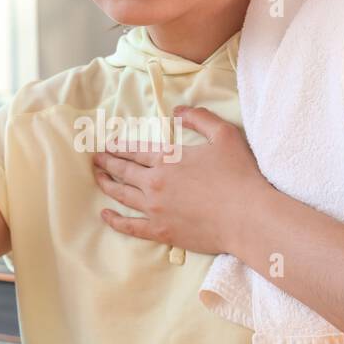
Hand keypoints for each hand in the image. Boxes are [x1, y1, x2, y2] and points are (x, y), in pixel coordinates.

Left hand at [91, 105, 270, 256]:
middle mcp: (155, 183)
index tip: (107, 144)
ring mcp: (155, 209)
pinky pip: (130, 226)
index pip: (135, 150)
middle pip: (124, 170)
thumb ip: (199, 118)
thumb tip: (178, 110)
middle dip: (107, 162)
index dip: (118, 146)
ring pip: (122, 195)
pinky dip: (115, 220)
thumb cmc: (239, 176)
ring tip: (98, 178)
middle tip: (96, 158)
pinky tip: (105, 215)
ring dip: (107, 184)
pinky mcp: (161, 232)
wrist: (247, 217)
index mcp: (168, 158)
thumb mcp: (224, 135)